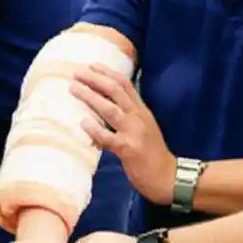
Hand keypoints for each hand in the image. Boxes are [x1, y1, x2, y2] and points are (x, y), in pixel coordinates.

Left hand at [70, 65, 174, 204]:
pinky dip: (95, 129)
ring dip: (90, 97)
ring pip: (110, 109)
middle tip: (77, 72)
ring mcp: (134, 132)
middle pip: (116, 91)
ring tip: (74, 88)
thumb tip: (106, 105)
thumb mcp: (144, 128)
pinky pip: (108, 137)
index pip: (125, 84)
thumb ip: (129, 116)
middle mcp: (138, 117)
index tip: (92, 65)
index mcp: (142, 111)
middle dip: (96, 79)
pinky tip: (83, 123)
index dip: (108, 73)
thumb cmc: (153, 155)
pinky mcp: (128, 150)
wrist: (169, 177)